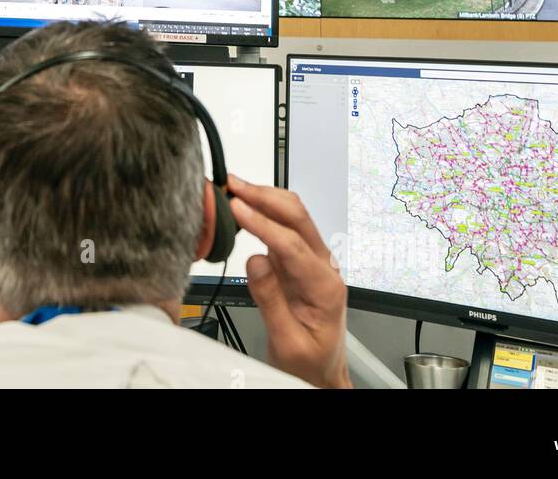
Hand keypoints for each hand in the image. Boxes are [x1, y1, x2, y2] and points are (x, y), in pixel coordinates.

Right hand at [227, 176, 350, 388]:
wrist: (322, 373)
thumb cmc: (309, 362)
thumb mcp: (287, 341)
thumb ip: (271, 301)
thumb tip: (255, 261)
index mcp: (325, 286)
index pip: (292, 244)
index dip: (262, 222)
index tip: (236, 207)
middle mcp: (323, 267)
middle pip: (298, 217)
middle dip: (264, 196)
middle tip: (232, 184)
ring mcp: (311, 262)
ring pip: (293, 217)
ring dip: (264, 198)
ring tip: (234, 187)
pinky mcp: (297, 263)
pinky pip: (283, 229)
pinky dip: (263, 211)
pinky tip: (244, 206)